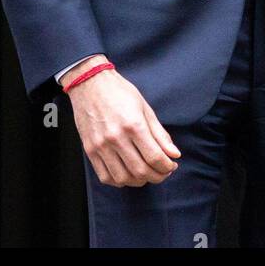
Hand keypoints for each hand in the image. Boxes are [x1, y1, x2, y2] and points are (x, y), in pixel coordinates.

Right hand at [62, 57, 181, 186]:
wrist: (90, 84)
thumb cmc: (119, 92)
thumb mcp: (145, 108)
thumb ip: (160, 134)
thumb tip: (174, 154)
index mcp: (134, 124)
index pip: (154, 157)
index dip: (167, 166)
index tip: (172, 166)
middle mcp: (116, 138)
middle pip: (141, 171)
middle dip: (157, 176)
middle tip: (163, 172)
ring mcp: (101, 146)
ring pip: (123, 178)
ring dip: (139, 181)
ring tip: (146, 174)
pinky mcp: (90, 150)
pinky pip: (105, 177)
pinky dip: (120, 181)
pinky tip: (128, 174)